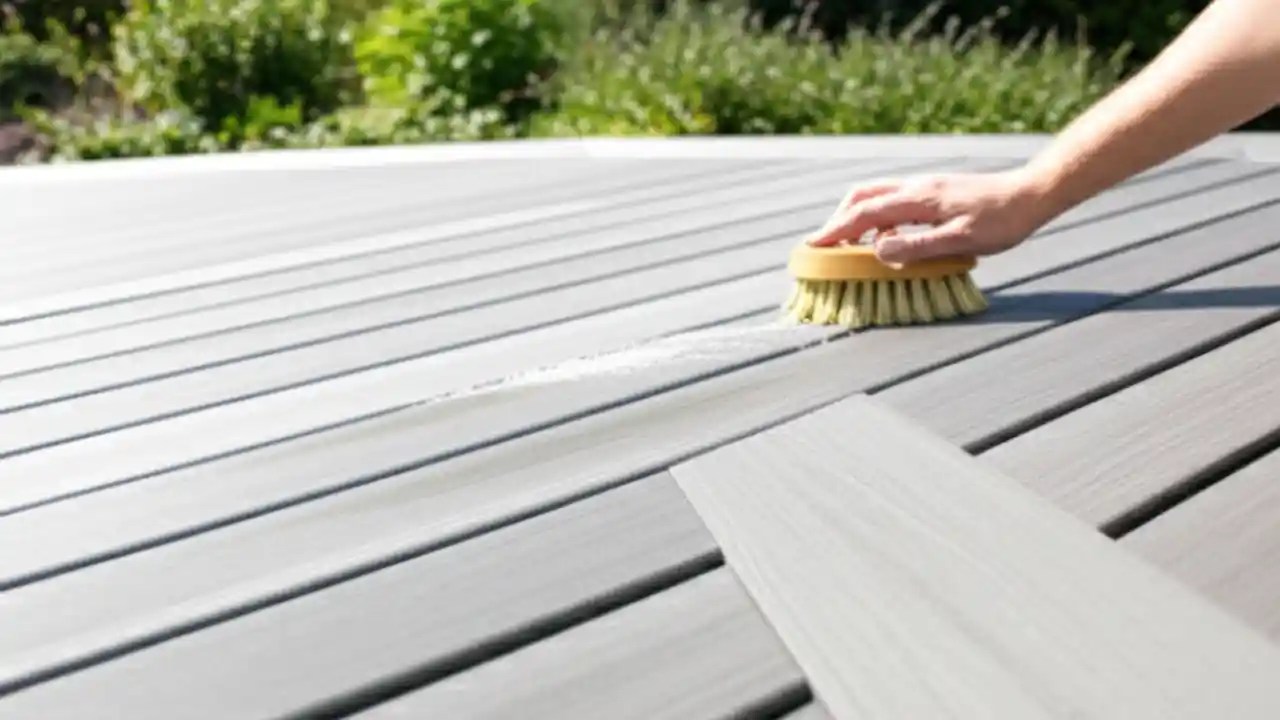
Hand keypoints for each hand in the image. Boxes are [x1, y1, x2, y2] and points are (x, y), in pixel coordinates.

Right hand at [806, 170, 1053, 263]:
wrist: (1032, 193)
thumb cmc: (1002, 220)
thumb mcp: (961, 240)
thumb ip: (917, 246)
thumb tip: (878, 251)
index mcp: (917, 199)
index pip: (864, 213)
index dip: (835, 231)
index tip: (813, 247)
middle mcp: (915, 188)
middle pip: (862, 197)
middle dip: (839, 220)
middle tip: (828, 247)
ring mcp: (924, 187)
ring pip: (876, 195)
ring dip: (857, 217)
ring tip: (852, 245)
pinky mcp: (933, 191)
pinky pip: (892, 200)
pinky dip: (877, 217)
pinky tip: (888, 237)